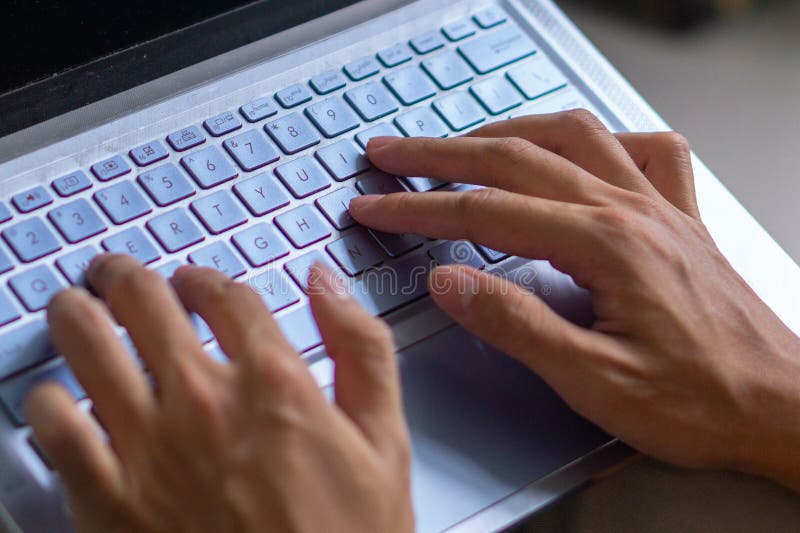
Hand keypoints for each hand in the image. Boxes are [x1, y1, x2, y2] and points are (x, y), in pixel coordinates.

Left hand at [24, 255, 412, 531]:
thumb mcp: (385, 442)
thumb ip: (363, 349)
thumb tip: (326, 283)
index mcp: (274, 381)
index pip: (225, 294)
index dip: (205, 279)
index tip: (196, 284)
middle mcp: (205, 400)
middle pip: (145, 298)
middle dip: (127, 276)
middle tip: (118, 274)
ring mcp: (150, 445)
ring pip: (89, 340)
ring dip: (78, 312)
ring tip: (77, 308)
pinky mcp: (107, 497)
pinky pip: (54, 422)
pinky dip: (49, 397)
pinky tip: (59, 397)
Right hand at [350, 110, 799, 490]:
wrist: (782, 405)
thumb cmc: (700, 402)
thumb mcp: (595, 382)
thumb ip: (516, 325)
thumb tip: (449, 281)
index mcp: (605, 246)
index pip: (485, 212)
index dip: (419, 207)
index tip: (375, 206)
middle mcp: (630, 210)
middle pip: (515, 158)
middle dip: (441, 153)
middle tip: (392, 153)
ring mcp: (658, 205)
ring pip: (571, 135)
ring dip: (507, 131)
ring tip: (464, 140)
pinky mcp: (678, 216)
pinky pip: (640, 148)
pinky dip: (599, 136)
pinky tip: (578, 148)